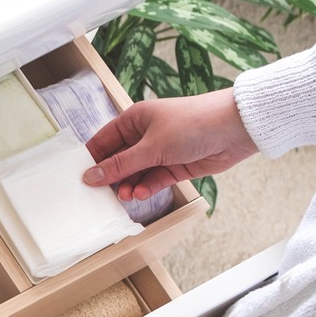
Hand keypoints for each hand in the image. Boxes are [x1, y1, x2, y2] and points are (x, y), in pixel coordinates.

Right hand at [83, 88, 258, 202]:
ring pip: (136, 173)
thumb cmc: (192, 124)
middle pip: (119, 160)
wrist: (235, 129)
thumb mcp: (151, 146)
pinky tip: (140, 194)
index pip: (104, 141)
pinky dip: (146, 187)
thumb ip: (120, 165)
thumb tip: (90, 177)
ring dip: (128, 185)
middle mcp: (145, 135)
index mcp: (134, 120)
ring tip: (125, 196)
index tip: (81, 178)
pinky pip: (153, 179)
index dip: (92, 159)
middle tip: (100, 195)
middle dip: (111, 177)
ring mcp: (161, 152)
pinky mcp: (175, 166)